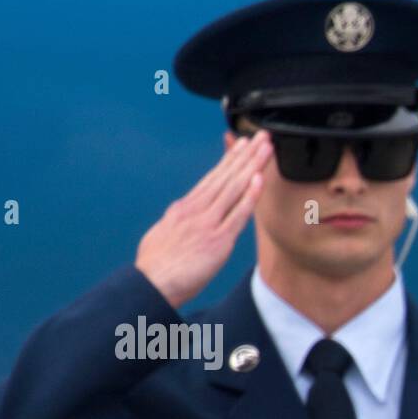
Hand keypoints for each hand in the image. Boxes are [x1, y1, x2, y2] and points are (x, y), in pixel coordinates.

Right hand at [135, 131, 272, 308]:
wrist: (152, 282)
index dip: (230, 160)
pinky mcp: (218, 240)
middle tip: (261, 136)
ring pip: (233, 188)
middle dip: (245, 155)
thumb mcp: (163, 234)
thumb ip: (176, 221)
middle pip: (226, 176)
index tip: (242, 145)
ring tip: (265, 148)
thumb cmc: (156, 266)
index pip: (212, 179)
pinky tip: (259, 179)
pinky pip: (237, 214)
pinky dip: (249, 196)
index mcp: (185, 208)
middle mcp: (197, 210)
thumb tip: (179, 213)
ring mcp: (208, 223)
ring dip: (252, 166)